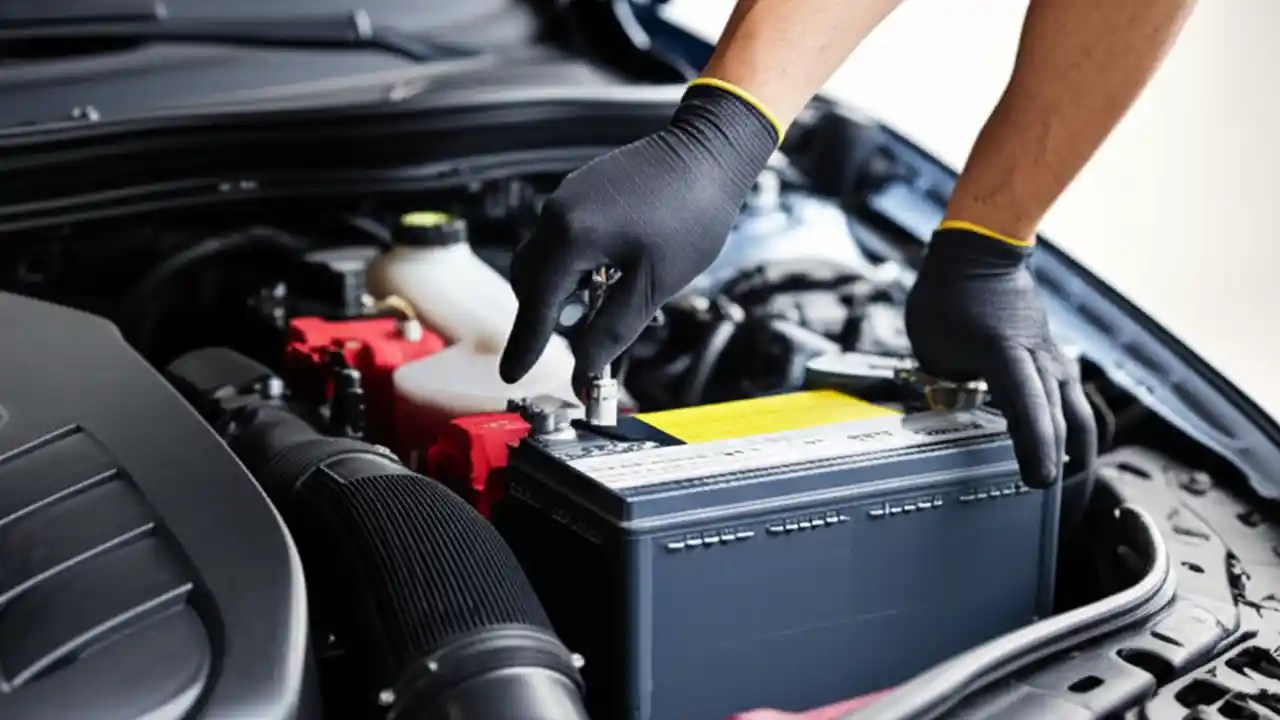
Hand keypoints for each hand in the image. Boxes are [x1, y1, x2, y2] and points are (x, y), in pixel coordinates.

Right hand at [499, 83, 777, 386]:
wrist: (711, 150)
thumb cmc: (692, 213)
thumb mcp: (653, 285)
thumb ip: (613, 332)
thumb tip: (586, 373)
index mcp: (571, 236)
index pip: (536, 306)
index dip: (525, 345)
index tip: (512, 373)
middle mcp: (558, 214)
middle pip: (530, 283)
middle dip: (544, 318)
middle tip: (574, 346)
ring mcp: (567, 198)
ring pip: (544, 261)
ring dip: (562, 292)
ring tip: (602, 307)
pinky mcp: (580, 191)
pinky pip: (560, 239)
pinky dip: (573, 267)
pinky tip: (608, 276)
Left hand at [905, 228, 1096, 487]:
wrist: (980, 253)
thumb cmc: (949, 296)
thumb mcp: (931, 348)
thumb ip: (947, 386)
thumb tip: (955, 418)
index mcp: (1003, 354)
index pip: (1025, 406)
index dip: (1034, 446)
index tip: (1040, 481)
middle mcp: (1037, 359)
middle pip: (1061, 420)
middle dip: (1064, 468)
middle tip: (1060, 512)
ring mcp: (1049, 358)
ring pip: (1078, 413)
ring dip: (1080, 454)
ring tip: (1074, 491)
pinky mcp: (1051, 359)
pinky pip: (1070, 401)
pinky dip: (1073, 430)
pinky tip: (1071, 454)